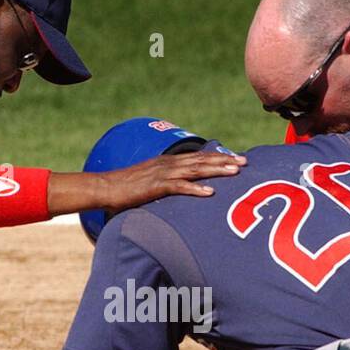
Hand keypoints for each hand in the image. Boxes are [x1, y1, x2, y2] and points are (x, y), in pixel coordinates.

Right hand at [97, 150, 246, 211]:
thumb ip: (166, 185)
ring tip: (235, 172)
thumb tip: (179, 192)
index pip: (198, 157)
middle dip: (224, 160)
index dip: (219, 157)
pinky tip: (210, 193)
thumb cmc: (126, 189)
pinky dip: (195, 189)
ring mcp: (162, 174)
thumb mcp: (150, 183)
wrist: (104, 187)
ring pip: (195, 170)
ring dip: (216, 170)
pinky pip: (179, 187)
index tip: (237, 159)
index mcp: (168, 162)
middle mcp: (168, 164)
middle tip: (245, 162)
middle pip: (202, 160)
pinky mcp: (155, 187)